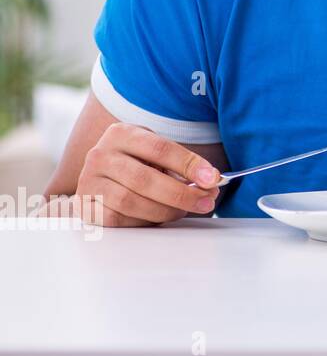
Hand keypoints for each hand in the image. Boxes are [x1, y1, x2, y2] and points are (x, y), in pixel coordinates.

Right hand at [74, 123, 221, 226]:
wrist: (100, 177)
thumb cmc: (137, 163)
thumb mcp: (155, 155)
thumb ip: (180, 165)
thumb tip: (210, 182)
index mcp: (121, 134)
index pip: (160, 149)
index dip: (189, 165)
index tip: (213, 179)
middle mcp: (100, 155)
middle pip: (145, 179)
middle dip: (181, 194)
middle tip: (206, 201)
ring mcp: (88, 181)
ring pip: (131, 202)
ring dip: (164, 211)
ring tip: (182, 210)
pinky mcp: (84, 207)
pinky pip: (117, 219)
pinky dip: (141, 221)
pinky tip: (154, 218)